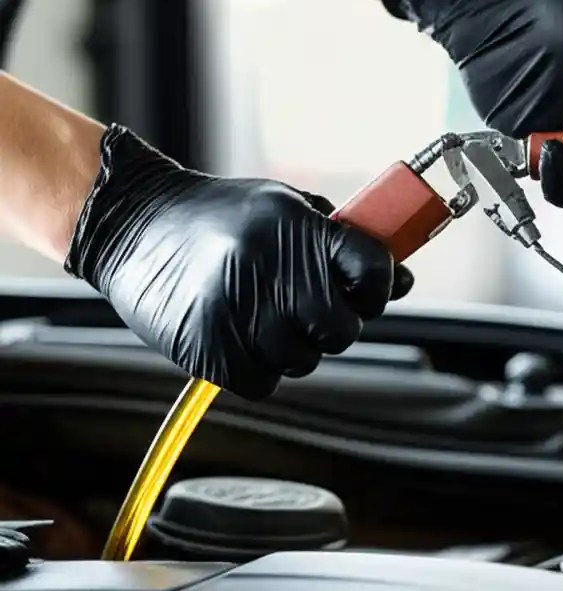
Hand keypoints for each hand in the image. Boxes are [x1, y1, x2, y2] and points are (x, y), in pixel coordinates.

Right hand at [64, 125, 412, 398]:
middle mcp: (271, 268)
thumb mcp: (286, 207)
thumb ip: (343, 243)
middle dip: (334, 323)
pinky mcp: (208, 348)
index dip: (379, 287)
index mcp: (298, 227)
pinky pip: (263, 384)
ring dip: (293, 347)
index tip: (365, 290)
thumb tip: (402, 280)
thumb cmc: (221, 216)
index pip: (373, 270)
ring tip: (261, 313)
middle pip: (343, 329)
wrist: (133, 223)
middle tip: (307, 307)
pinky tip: (241, 336)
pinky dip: (258, 369)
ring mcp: (238, 311)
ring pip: (305, 361)